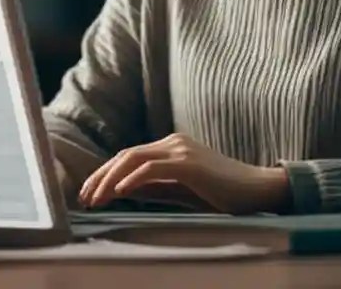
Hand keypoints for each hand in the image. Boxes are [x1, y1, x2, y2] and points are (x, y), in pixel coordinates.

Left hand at [78, 133, 290, 214]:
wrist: (257, 190)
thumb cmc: (221, 193)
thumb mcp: (179, 191)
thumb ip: (152, 188)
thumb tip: (120, 191)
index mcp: (170, 147)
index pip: (128, 157)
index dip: (104, 174)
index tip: (89, 194)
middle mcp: (172, 142)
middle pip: (125, 155)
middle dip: (100, 176)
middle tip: (84, 198)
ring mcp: (181, 150)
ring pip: (134, 159)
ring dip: (110, 179)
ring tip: (96, 198)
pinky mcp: (189, 163)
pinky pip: (152, 168)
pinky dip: (133, 179)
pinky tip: (120, 192)